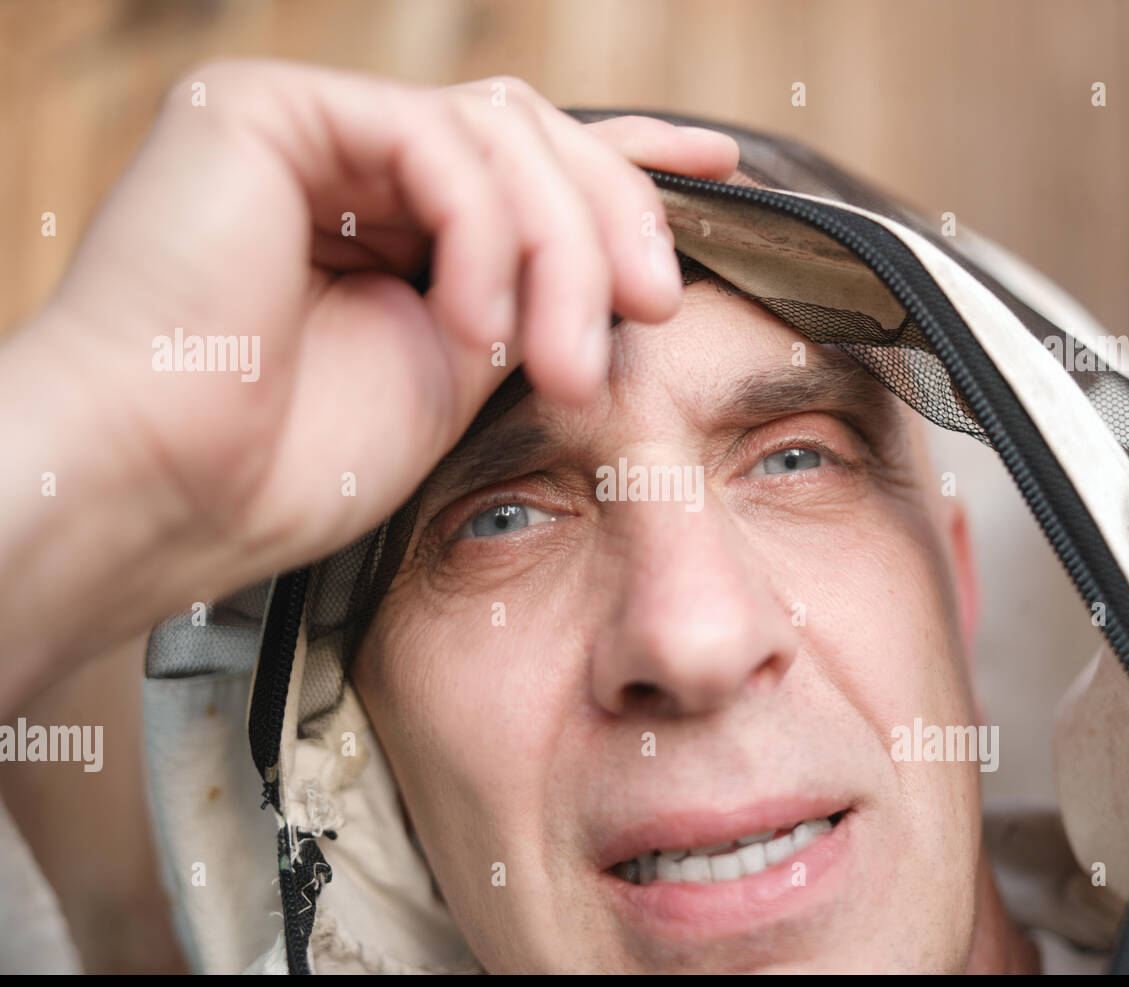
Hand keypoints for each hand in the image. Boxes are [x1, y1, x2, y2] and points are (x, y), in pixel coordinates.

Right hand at [0, 60, 737, 705]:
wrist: (170, 497)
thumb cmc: (296, 462)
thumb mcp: (460, 368)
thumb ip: (529, 295)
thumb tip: (624, 265)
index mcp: (390, 217)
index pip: (527, 162)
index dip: (629, 163)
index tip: (722, 174)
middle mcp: (349, 159)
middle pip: (533, 136)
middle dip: (614, 223)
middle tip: (657, 313)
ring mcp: (309, 129)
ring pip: (502, 134)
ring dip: (562, 249)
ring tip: (561, 365)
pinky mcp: (265, 112)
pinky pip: (436, 145)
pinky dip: (487, 238)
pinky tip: (475, 327)